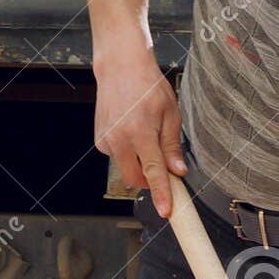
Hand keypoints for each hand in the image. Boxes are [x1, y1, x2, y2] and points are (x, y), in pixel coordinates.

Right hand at [93, 45, 184, 216]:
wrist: (119, 66)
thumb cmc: (147, 85)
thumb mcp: (170, 114)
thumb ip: (172, 146)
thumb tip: (178, 172)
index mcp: (141, 132)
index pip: (153, 172)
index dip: (161, 194)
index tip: (165, 211)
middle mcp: (120, 138)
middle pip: (136, 179)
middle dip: (150, 181)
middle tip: (162, 167)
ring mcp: (107, 140)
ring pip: (126, 169)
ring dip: (138, 163)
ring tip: (143, 135)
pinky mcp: (99, 140)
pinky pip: (117, 158)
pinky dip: (127, 153)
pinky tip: (130, 131)